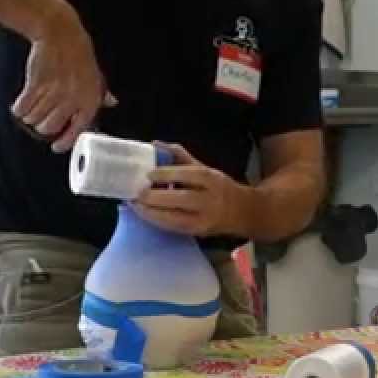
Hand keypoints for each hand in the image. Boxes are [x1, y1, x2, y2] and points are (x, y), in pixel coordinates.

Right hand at [11, 10, 116, 152]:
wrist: (59, 33)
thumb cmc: (78, 52)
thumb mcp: (96, 74)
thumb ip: (102, 92)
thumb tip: (112, 102)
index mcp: (90, 98)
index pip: (78, 129)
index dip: (66, 141)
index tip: (57, 147)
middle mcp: (72, 99)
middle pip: (50, 126)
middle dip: (42, 127)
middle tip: (40, 121)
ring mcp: (53, 93)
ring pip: (35, 118)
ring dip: (30, 117)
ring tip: (30, 109)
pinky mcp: (35, 85)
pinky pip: (22, 107)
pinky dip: (19, 109)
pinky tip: (20, 105)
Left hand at [133, 143, 251, 237]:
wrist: (242, 212)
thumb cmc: (218, 186)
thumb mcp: (203, 168)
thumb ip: (179, 156)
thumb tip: (155, 145)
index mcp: (211, 178)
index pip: (189, 174)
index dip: (167, 174)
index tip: (147, 174)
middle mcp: (210, 199)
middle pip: (181, 199)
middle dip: (156, 198)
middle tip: (136, 193)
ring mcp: (204, 219)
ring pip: (176, 217)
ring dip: (152, 213)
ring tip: (135, 206)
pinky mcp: (197, 232)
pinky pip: (174, 228)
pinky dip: (158, 221)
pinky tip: (145, 215)